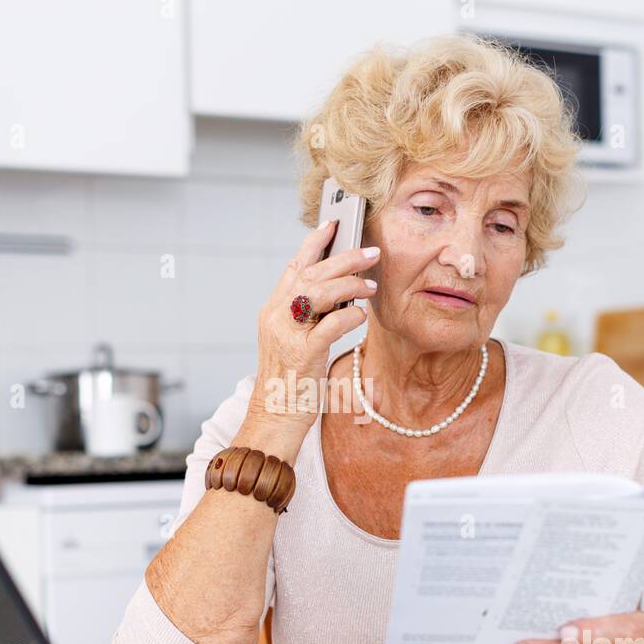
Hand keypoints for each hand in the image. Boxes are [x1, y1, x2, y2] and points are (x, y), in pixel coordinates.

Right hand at [247, 221, 379, 434]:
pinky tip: (362, 315)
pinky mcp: (302, 354)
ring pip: (318, 292)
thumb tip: (343, 294)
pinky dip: (349, 315)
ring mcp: (287, 334)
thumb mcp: (294, 342)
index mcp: (273, 311)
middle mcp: (276, 317)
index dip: (313, 243)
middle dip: (343, 258)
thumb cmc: (290, 382)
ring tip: (371, 285)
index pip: (294, 267)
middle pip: (310, 273)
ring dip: (349, 284)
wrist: (274, 418)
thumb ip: (310, 317)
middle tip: (371, 252)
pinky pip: (330, 324)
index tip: (333, 225)